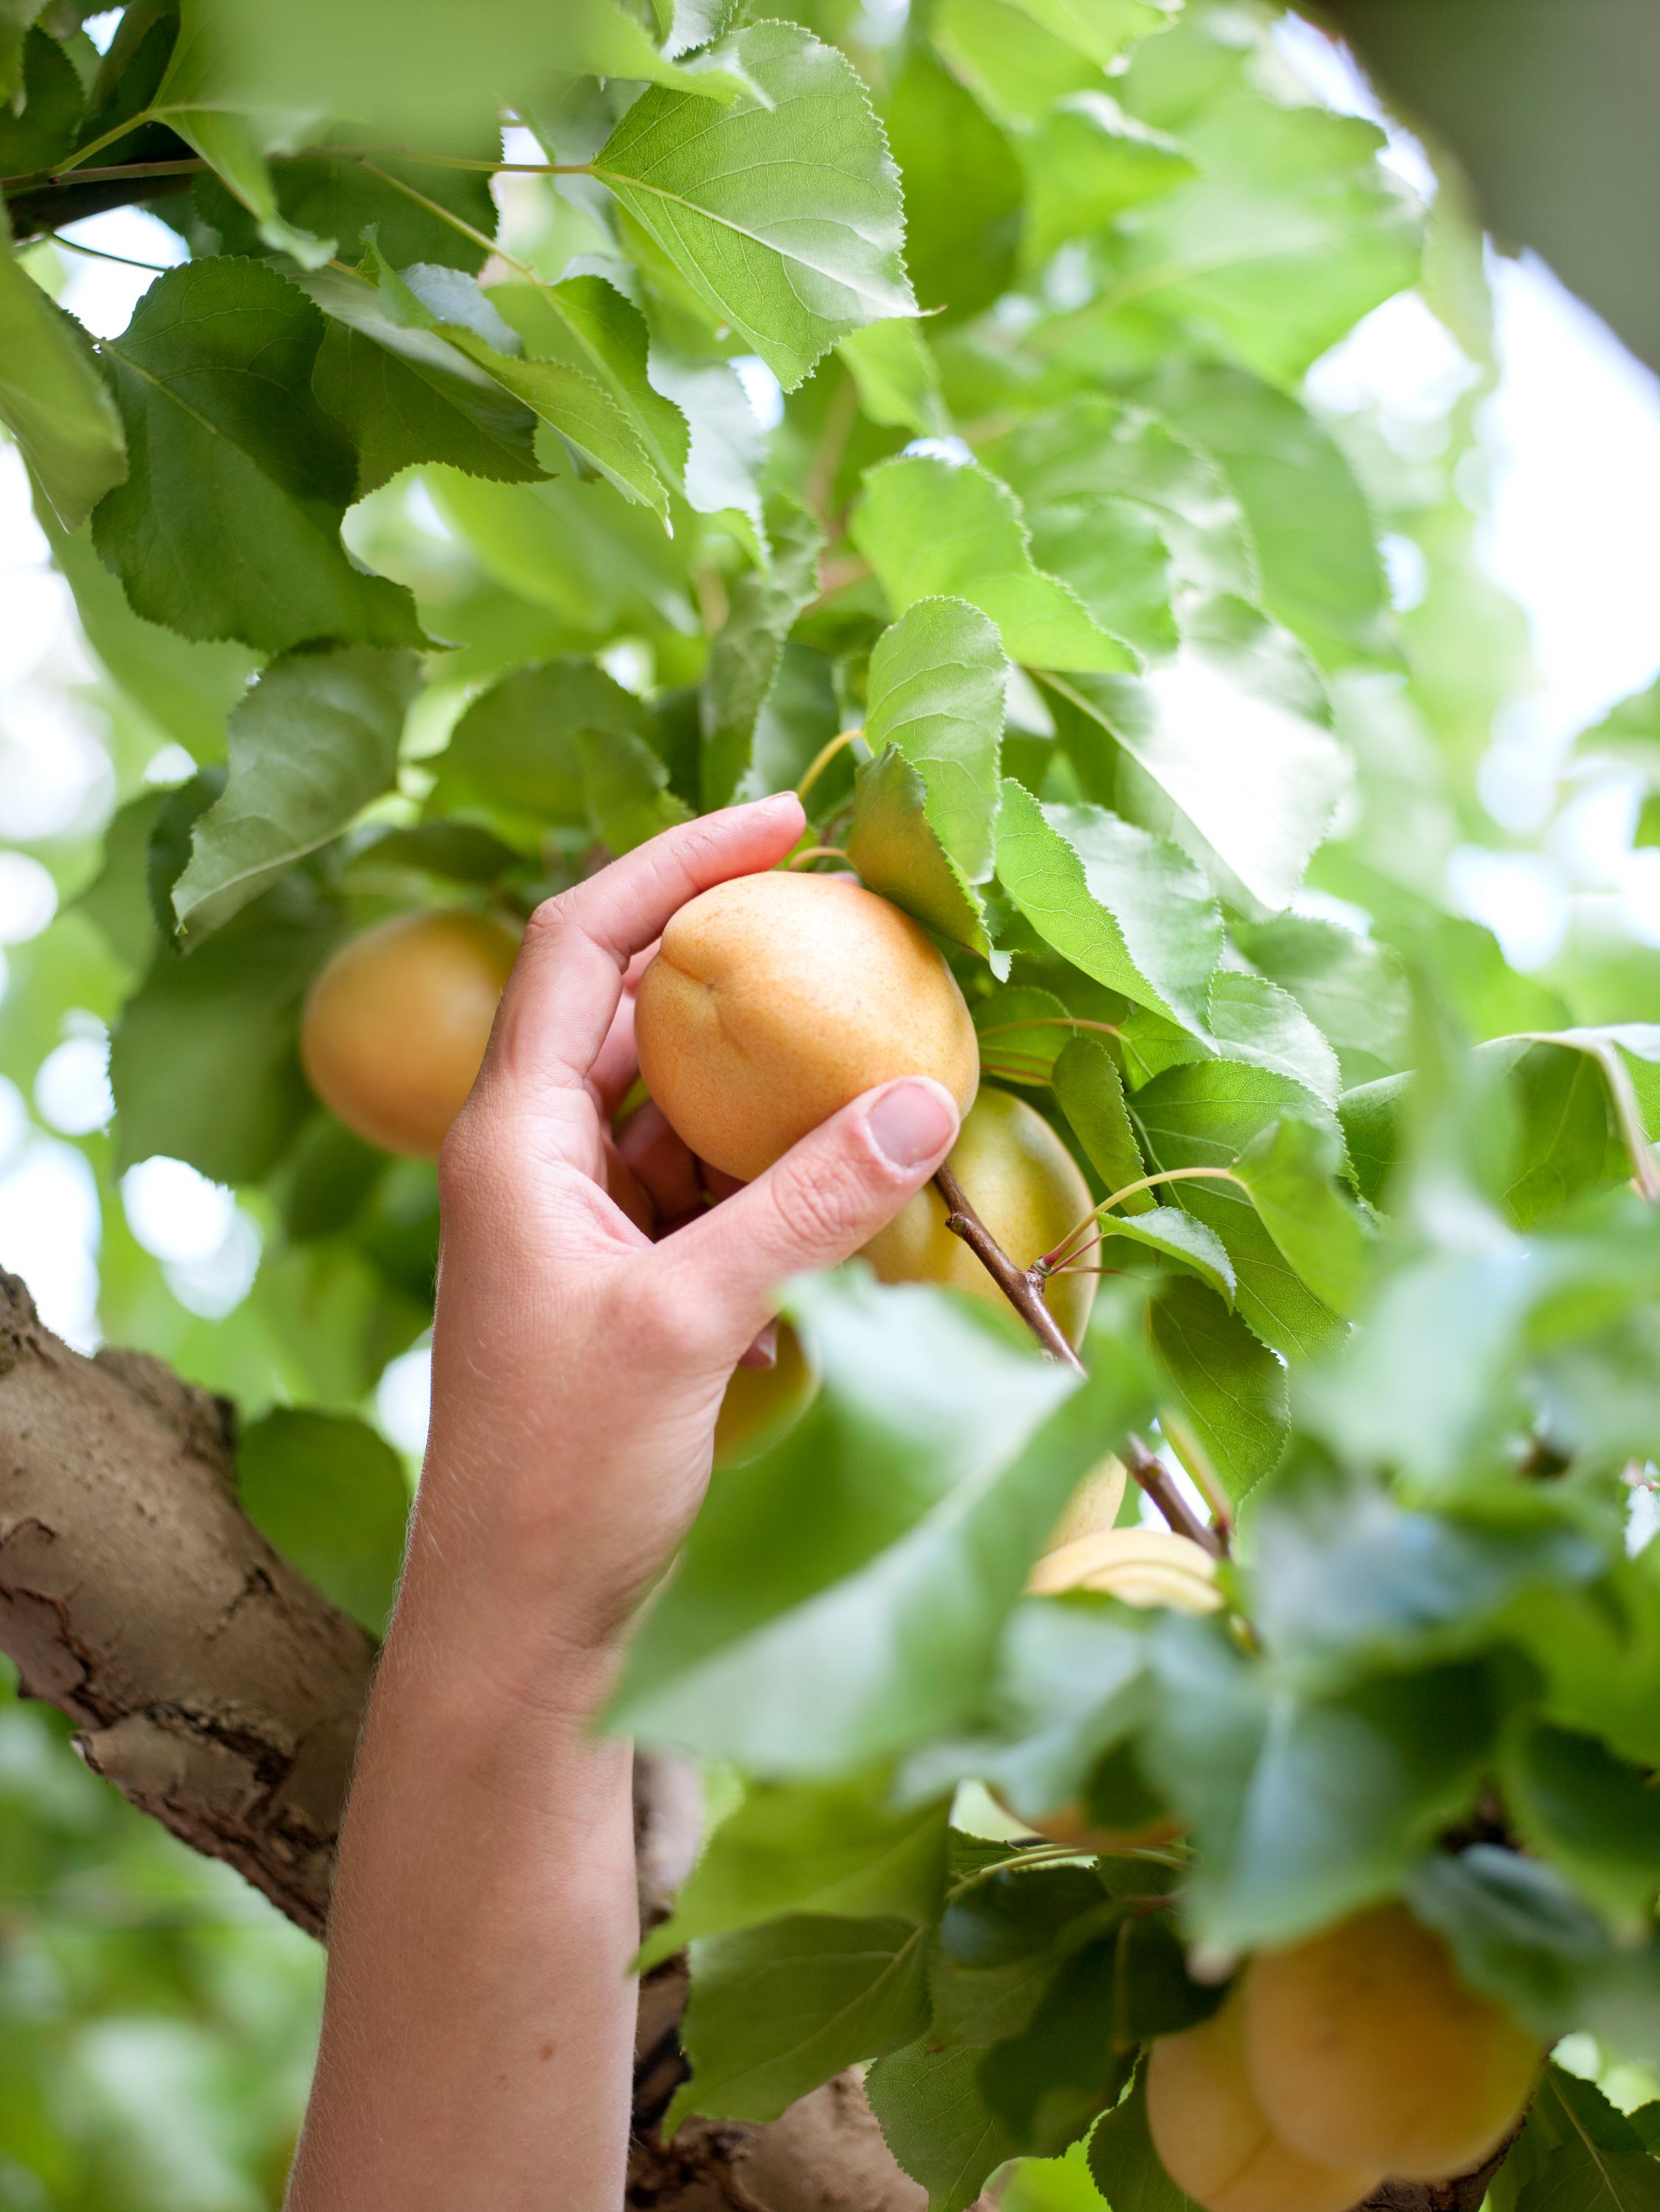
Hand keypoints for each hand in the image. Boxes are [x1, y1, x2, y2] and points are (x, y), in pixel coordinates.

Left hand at [404, 793, 962, 1675]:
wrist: (519, 1635)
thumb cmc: (564, 1478)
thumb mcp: (692, 1321)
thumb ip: (809, 1204)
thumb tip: (927, 1096)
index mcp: (511, 1139)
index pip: (578, 941)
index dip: (673, 863)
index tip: (781, 822)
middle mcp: (536, 1164)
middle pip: (632, 1014)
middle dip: (737, 966)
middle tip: (856, 935)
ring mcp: (580, 1230)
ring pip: (677, 1110)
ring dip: (767, 1082)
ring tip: (877, 1056)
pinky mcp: (624, 1291)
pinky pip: (703, 1192)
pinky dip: (772, 1174)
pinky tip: (851, 1184)